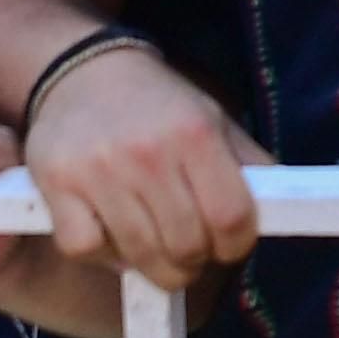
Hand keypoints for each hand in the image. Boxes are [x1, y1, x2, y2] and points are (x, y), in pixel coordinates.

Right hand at [22, 46, 260, 288]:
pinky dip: (102, 254)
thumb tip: (281, 213)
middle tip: (189, 249)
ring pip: (140, 257)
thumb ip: (249, 167)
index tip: (227, 246)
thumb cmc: (158, 107)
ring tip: (154, 245)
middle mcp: (148, 151)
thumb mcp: (214, 120)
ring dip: (153, 266)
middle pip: (187, 246)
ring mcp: (99, 169)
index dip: (235, 245)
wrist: (84, 71)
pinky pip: (87, 249)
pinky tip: (111, 231)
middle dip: (194, 261)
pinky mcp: (56, 184)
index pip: (232, 218)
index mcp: (196, 133)